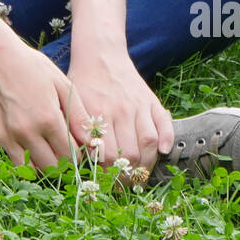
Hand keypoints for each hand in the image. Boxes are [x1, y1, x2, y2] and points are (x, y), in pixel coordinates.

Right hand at [0, 32, 94, 172]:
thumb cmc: (30, 64)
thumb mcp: (61, 84)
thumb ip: (78, 115)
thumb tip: (93, 141)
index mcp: (48, 119)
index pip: (70, 156)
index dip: (77, 156)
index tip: (77, 149)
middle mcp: (26, 132)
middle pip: (50, 167)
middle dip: (60, 164)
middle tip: (61, 152)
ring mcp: (5, 136)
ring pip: (26, 169)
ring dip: (37, 165)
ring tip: (42, 151)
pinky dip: (9, 160)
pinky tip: (17, 148)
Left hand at [67, 45, 173, 185]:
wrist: (100, 53)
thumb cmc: (82, 83)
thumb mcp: (72, 104)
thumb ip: (76, 131)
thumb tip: (80, 162)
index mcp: (98, 113)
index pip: (107, 156)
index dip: (108, 175)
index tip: (105, 185)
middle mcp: (120, 110)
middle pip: (130, 153)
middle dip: (127, 175)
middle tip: (122, 185)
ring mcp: (138, 105)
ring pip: (148, 142)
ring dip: (146, 164)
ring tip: (139, 176)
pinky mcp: (151, 99)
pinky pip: (164, 123)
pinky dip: (167, 139)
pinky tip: (162, 152)